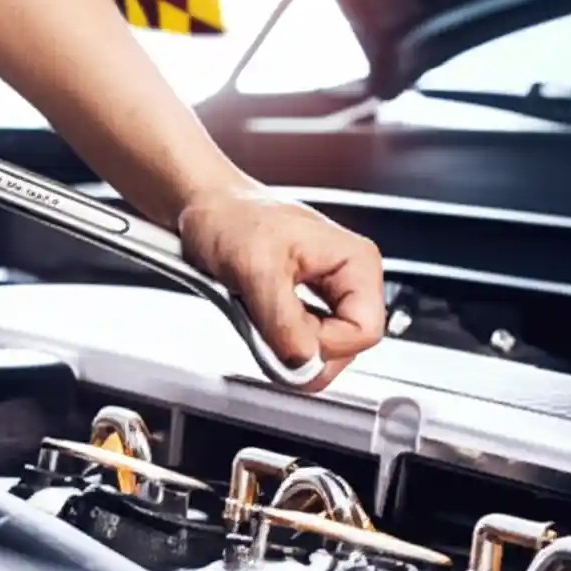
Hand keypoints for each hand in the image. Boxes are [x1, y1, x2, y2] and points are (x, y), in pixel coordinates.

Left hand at [178, 185, 385, 390]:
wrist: (206, 209)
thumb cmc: (230, 219)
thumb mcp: (255, 270)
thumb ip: (283, 321)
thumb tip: (305, 362)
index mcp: (356, 263)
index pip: (365, 333)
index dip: (325, 346)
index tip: (285, 340)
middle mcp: (350, 280)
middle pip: (347, 347)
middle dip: (304, 350)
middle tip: (265, 329)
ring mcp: (329, 294)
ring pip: (323, 349)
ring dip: (288, 346)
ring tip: (257, 316)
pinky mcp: (307, 305)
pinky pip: (302, 342)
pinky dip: (278, 342)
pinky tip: (257, 320)